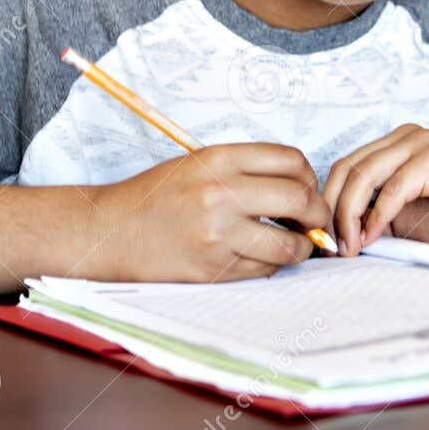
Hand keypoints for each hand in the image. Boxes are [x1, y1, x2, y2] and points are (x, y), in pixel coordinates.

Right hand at [92, 143, 330, 282]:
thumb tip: (302, 189)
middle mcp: (220, 194)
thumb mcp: (200, 164)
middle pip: (300, 200)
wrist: (110, 232)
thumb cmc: (157, 196)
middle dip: (318, 214)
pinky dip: (272, 265)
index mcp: (220, 159)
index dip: (309, 177)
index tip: (307, 189)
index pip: (292, 161)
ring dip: (301, 247)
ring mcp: (217, 234)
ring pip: (289, 245)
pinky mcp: (213, 269)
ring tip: (294, 244)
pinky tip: (261, 256)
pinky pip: (264, 270)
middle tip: (316, 221)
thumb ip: (248, 171)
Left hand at [323, 125, 428, 256]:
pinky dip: (378, 215)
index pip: (343, 169)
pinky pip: (394, 187)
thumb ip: (371, 218)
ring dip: (350, 215)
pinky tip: (373, 238)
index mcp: (393, 148)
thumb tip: (331, 238)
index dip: (328, 205)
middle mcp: (403, 138)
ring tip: (351, 247)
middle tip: (334, 248)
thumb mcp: (403, 222)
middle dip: (333, 212)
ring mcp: (421, 143)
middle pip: (347, 169)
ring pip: (364, 175)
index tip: (326, 243)